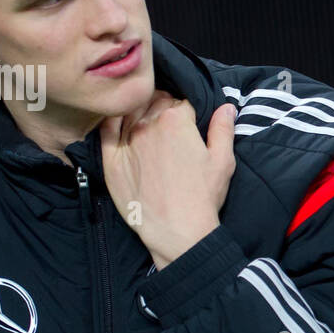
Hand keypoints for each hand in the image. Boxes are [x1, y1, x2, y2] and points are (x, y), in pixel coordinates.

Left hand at [100, 95, 237, 268]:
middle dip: (165, 109)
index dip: (188, 112)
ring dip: (142, 113)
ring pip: (132, 112)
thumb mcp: (223, 161)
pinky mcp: (111, 159)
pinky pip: (107, 129)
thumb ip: (223, 128)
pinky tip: (121, 124)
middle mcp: (148, 125)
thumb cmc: (203, 197)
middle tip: (173, 128)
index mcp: (176, 120)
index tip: (191, 125)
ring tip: (151, 127)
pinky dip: (114, 121)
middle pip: (156, 103)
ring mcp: (127, 141)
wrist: (177, 230)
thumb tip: (226, 106)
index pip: (181, 102)